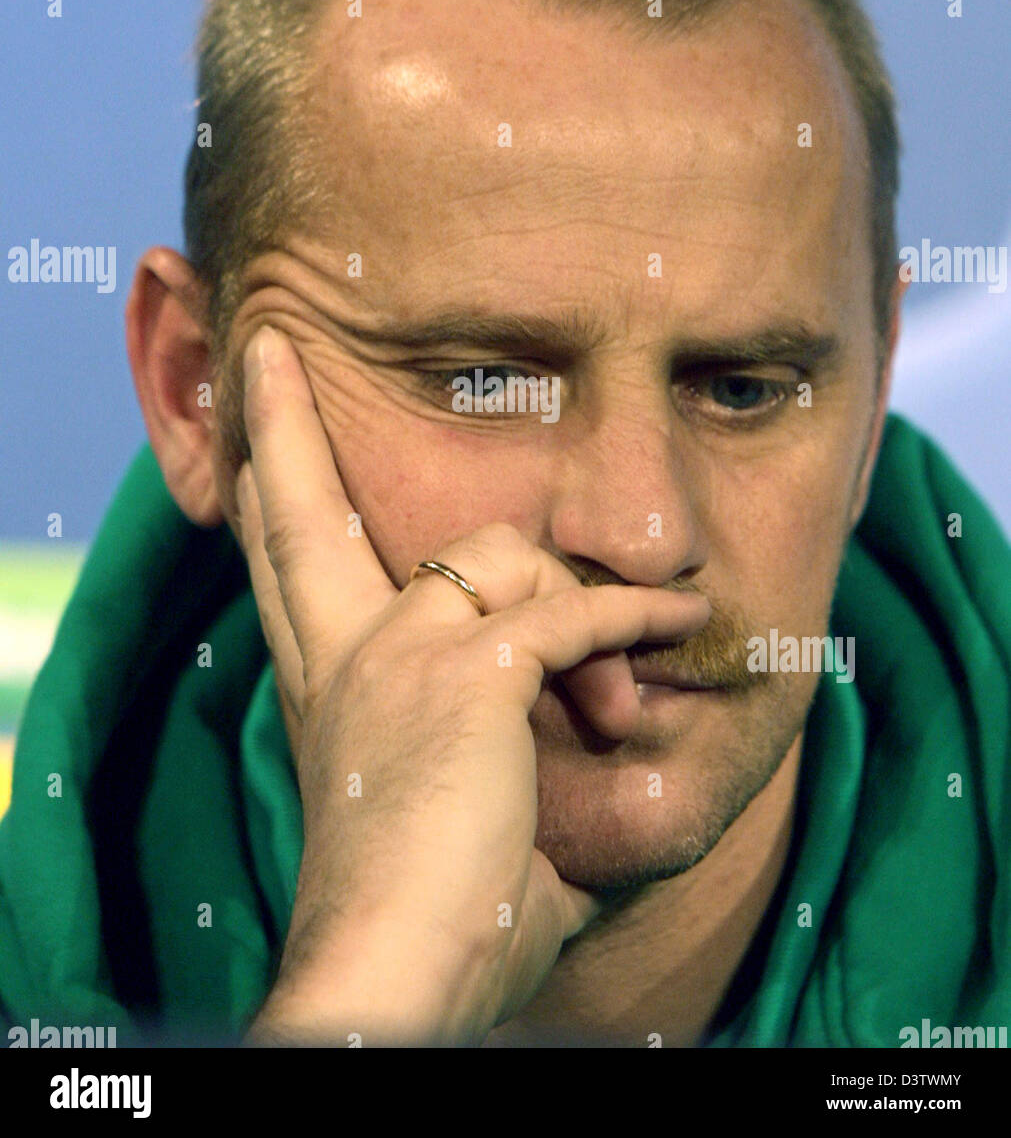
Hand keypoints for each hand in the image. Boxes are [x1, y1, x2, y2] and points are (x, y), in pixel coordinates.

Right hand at [236, 324, 709, 1045]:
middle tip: (265, 353)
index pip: (288, 571)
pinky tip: (677, 630)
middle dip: (281, 423)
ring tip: (627, 684)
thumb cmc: (437, 925)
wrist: (397, 981)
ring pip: (495, 549)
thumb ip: (500, 764)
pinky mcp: (469, 672)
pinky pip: (575, 614)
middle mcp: (347, 657)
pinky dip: (633, 622)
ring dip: (580, 596)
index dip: (274, 501)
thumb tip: (584, 765)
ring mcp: (400, 655)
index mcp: (328, 692)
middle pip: (298, 514)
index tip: (258, 452)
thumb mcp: (459, 819)